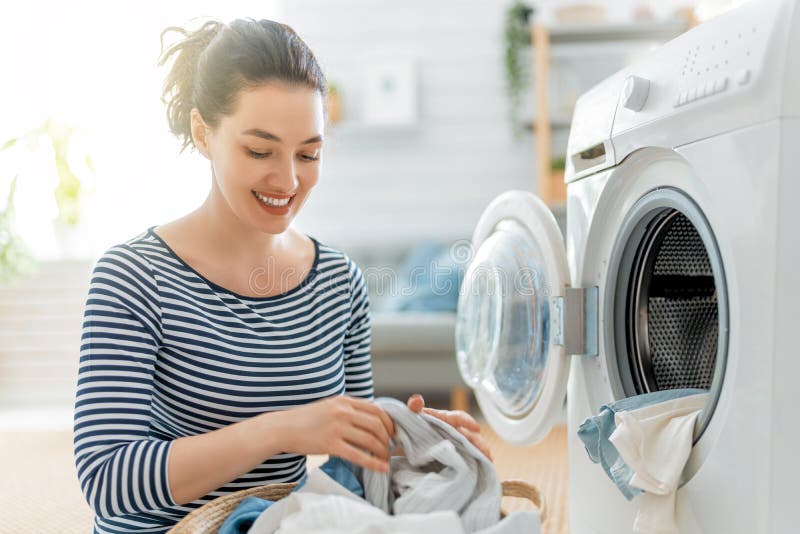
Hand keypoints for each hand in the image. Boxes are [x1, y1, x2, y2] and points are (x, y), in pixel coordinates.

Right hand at [279, 395, 395, 472]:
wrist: (282, 428)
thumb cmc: (306, 420)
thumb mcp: (329, 406)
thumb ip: (348, 409)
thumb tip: (370, 420)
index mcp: (344, 400)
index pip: (377, 409)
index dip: (389, 423)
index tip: (392, 433)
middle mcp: (343, 411)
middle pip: (377, 424)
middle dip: (388, 438)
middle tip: (389, 448)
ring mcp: (336, 427)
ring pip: (371, 440)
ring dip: (382, 451)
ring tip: (385, 459)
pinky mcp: (330, 444)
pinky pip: (358, 455)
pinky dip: (373, 463)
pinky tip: (381, 468)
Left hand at [407, 393, 492, 461]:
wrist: (409, 443)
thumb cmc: (412, 425)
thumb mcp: (411, 416)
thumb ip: (413, 408)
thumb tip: (417, 400)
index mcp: (445, 419)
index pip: (459, 417)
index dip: (467, 422)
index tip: (476, 428)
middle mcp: (454, 430)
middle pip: (470, 435)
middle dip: (479, 443)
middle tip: (486, 453)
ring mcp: (456, 443)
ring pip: (472, 447)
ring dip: (480, 453)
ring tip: (488, 462)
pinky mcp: (455, 455)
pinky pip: (468, 457)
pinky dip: (476, 462)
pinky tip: (482, 468)